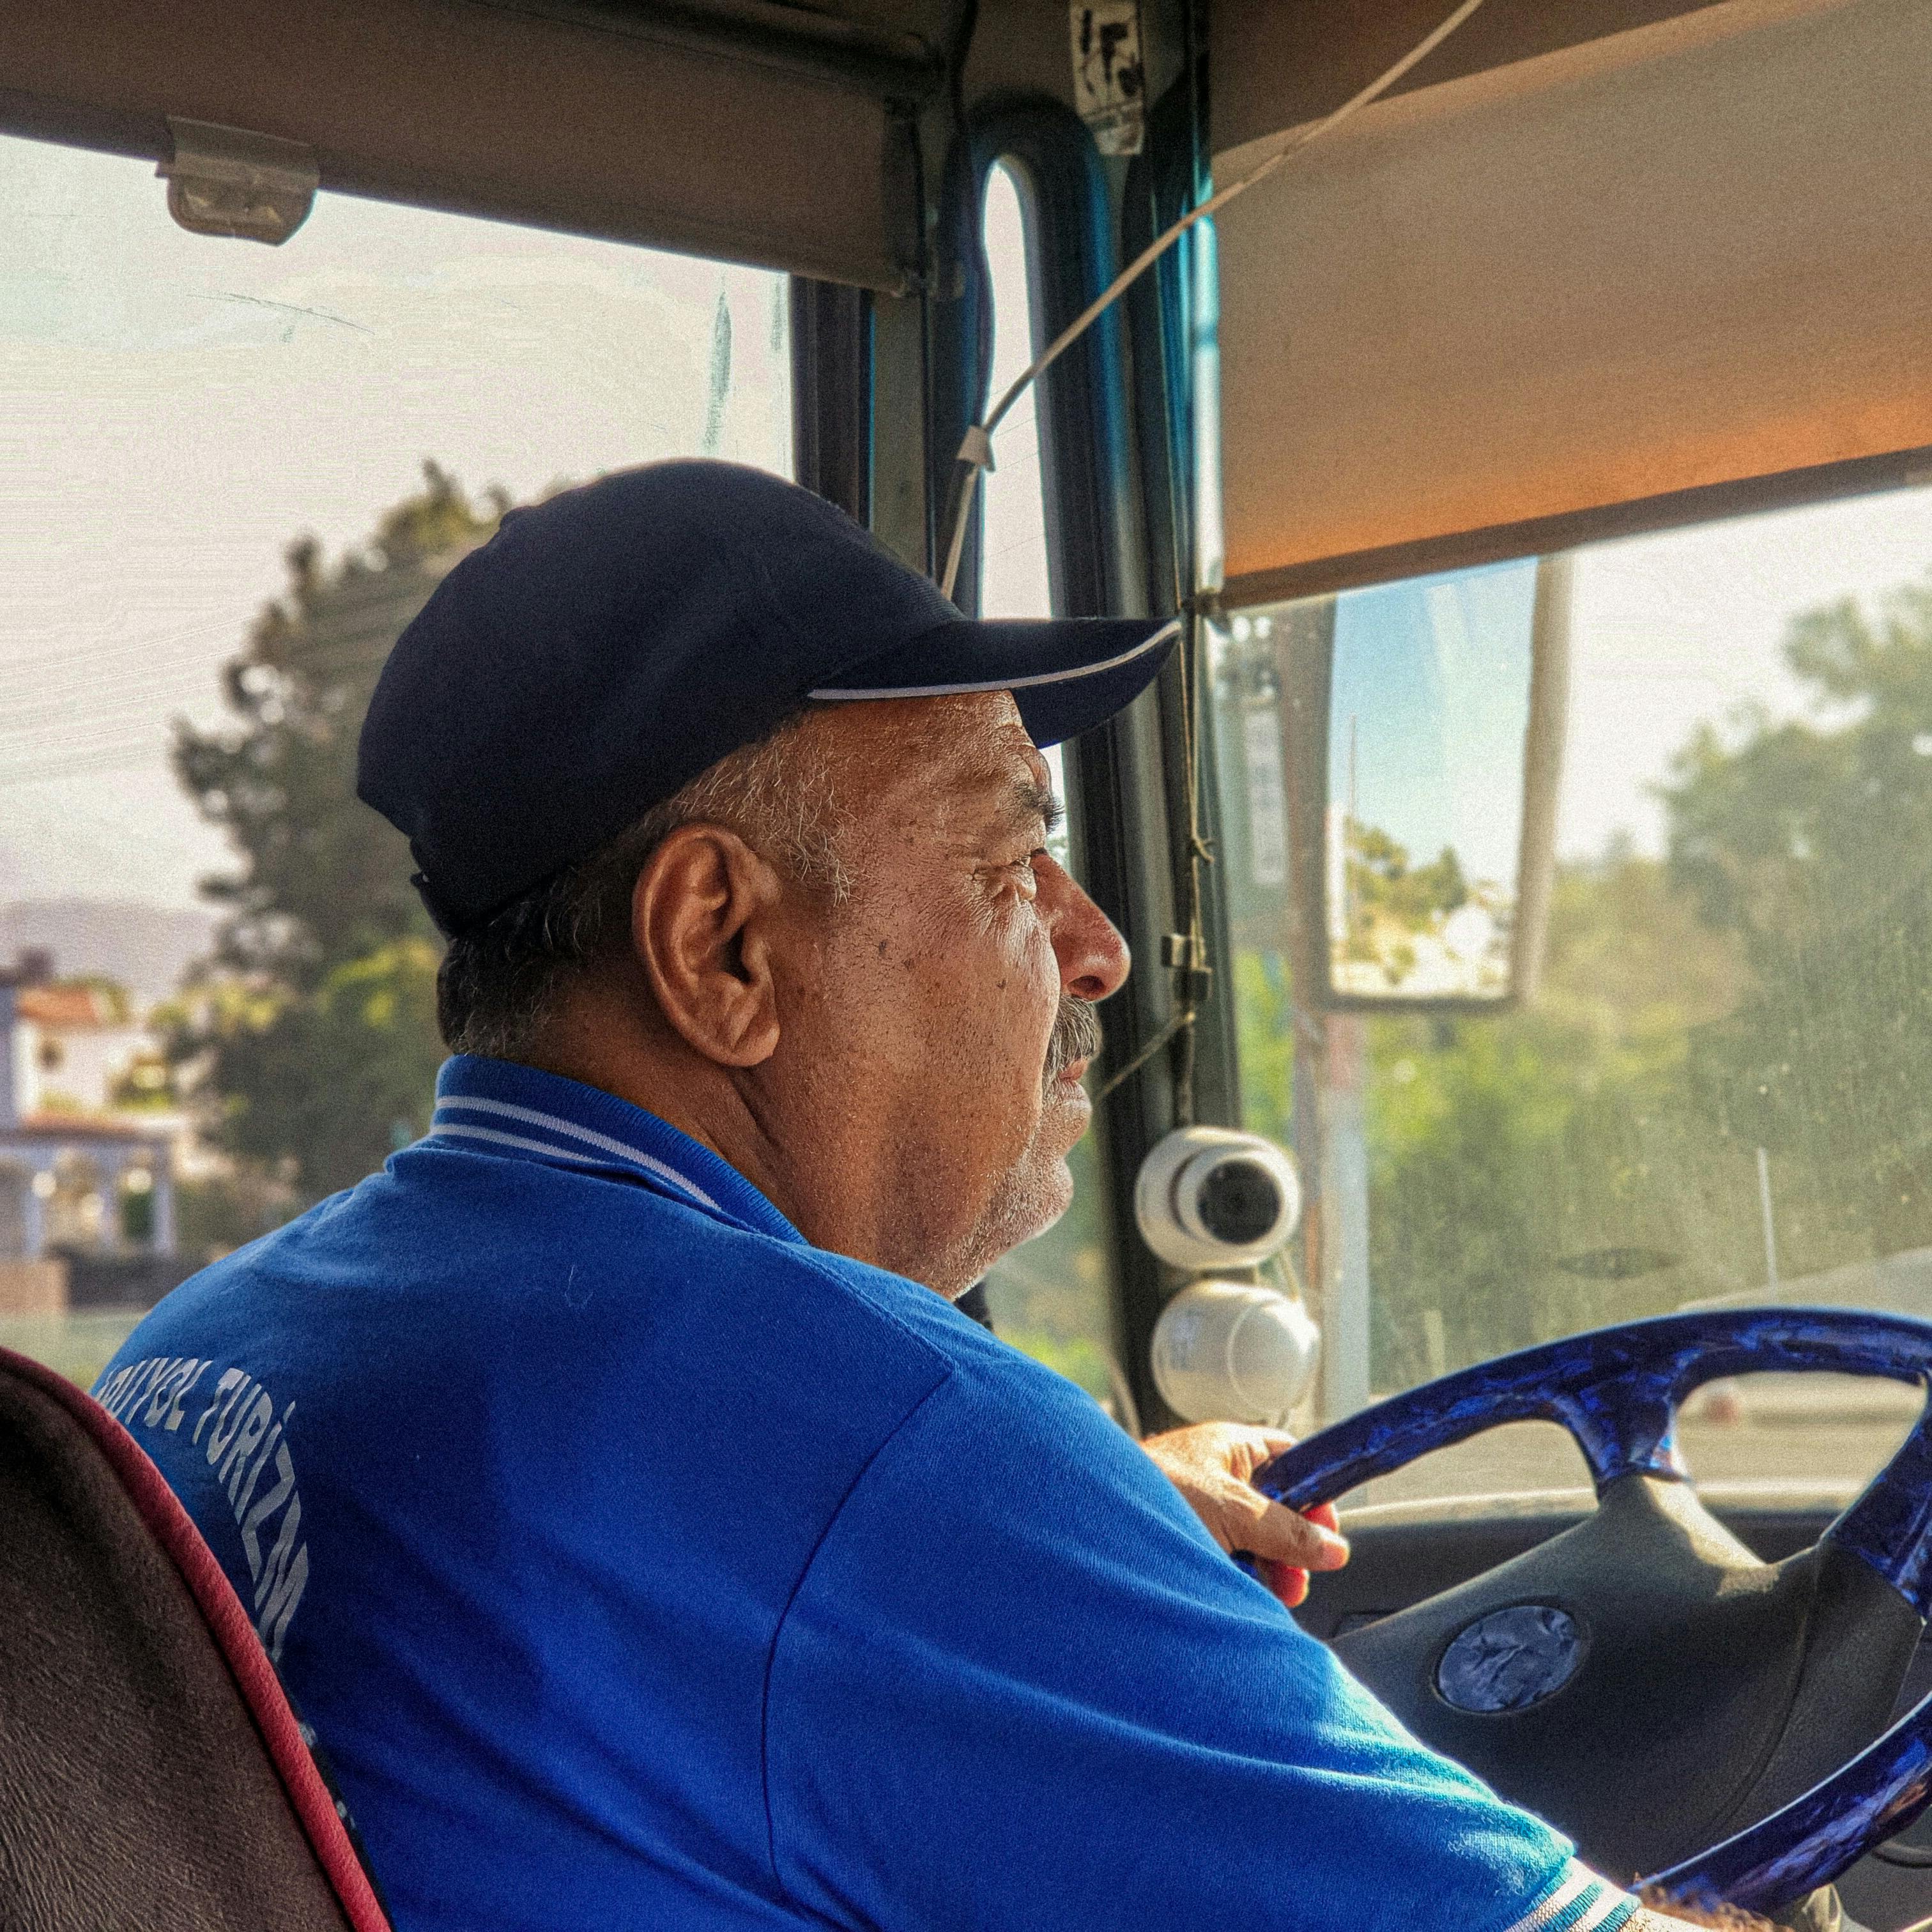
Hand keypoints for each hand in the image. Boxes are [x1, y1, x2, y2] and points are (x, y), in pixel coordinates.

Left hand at [1139, 1422, 1349, 1608]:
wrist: (1081, 1521)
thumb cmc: (1149, 1495)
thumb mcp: (1233, 1512)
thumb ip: (1287, 1531)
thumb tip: (1334, 1549)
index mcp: (1230, 1446)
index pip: (1291, 1459)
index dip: (1314, 1495)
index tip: (1327, 1535)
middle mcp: (1213, 1472)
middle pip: (1273, 1508)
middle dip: (1289, 1547)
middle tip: (1294, 1579)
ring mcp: (1194, 1505)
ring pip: (1246, 1537)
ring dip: (1262, 1567)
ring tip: (1265, 1591)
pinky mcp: (1176, 1537)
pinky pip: (1218, 1555)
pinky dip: (1230, 1574)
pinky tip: (1231, 1592)